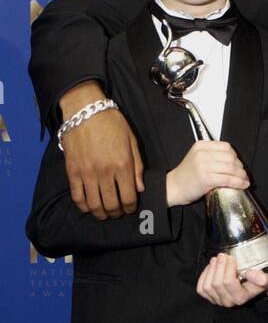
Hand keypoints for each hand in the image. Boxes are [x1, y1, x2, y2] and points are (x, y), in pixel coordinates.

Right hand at [59, 83, 143, 219]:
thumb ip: (137, 166)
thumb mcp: (131, 141)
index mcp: (122, 165)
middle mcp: (105, 172)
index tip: (130, 208)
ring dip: (101, 213)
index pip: (128, 198)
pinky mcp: (72, 171)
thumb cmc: (111, 122)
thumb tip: (139, 188)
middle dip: (117, 213)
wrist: (84, 109)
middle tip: (118, 212)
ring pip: (94, 205)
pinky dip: (83, 206)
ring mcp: (87, 173)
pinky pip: (77, 196)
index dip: (131, 208)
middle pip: (111, 205)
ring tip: (104, 213)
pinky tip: (88, 206)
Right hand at [167, 141, 249, 206]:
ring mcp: (204, 165)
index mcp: (201, 145)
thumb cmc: (186, 176)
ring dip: (241, 175)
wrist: (172, 187)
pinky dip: (238, 182)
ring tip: (244, 180)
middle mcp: (202, 153)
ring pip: (231, 167)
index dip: (236, 156)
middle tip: (243, 174)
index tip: (238, 164)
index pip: (226, 147)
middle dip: (240, 167)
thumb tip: (234, 162)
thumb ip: (212, 156)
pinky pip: (227, 178)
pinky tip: (243, 185)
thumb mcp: (197, 158)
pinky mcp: (206, 178)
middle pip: (230, 157)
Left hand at [196, 252, 267, 306]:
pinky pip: (201, 288)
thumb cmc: (262, 281)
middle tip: (223, 255)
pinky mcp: (210, 297)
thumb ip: (263, 278)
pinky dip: (204, 276)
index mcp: (241, 298)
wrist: (258, 286)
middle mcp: (229, 302)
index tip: (232, 257)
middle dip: (219, 266)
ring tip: (217, 259)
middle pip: (216, 283)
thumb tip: (249, 273)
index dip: (228, 267)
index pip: (229, 283)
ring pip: (208, 286)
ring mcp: (218, 300)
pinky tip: (211, 268)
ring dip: (211, 269)